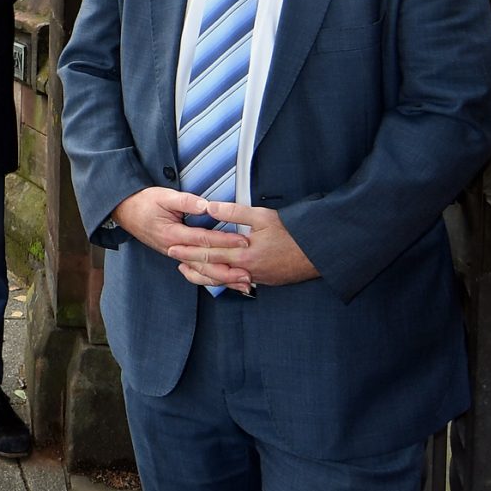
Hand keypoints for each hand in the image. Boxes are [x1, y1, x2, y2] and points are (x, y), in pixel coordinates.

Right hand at [111, 187, 255, 291]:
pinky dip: (211, 278)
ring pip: (201, 273)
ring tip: (242, 283)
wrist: (125, 211)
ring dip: (222, 279)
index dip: (225, 241)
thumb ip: (186, 201)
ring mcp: (175, 255)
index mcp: (172, 234)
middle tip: (248, 272)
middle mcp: (174, 249)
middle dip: (228, 269)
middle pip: (205, 264)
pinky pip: (195, 272)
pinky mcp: (176, 256)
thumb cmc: (144, 202)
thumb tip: (207, 205)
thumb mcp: (163, 196)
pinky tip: (225, 282)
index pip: (204, 239)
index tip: (243, 241)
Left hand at [165, 201, 318, 290]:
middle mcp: (246, 270)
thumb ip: (235, 212)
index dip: (189, 249)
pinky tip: (216, 277)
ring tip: (188, 270)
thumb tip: (210, 207)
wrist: (317, 254)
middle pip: (211, 269)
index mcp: (243, 254)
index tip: (172, 246)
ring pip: (223, 280)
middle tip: (173, 257)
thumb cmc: (292, 234)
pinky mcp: (264, 281)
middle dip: (191, 263)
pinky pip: (236, 283)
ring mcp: (255, 278)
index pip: (209, 253)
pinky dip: (222, 280)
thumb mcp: (263, 217)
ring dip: (203, 275)